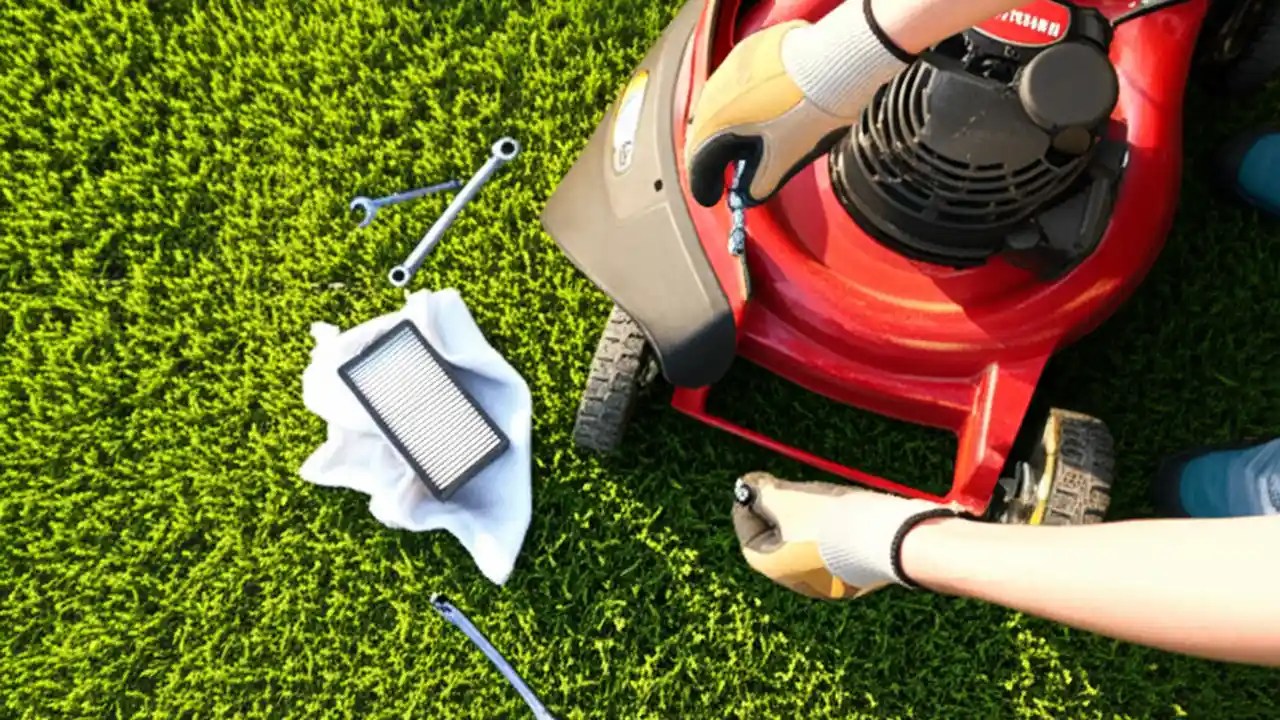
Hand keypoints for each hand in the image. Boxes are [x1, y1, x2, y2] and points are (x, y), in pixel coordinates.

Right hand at [683, 21, 852, 208]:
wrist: (830, 66)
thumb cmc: (804, 115)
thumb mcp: (782, 160)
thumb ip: (760, 183)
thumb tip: (751, 194)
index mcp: (715, 126)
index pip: (699, 163)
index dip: (704, 185)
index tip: (710, 197)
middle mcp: (713, 96)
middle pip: (703, 133)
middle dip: (711, 155)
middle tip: (720, 172)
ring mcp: (729, 70)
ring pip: (716, 105)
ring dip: (723, 125)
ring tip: (740, 139)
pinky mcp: (747, 52)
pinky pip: (734, 83)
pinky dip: (739, 101)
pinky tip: (757, 107)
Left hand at [731, 472, 963, 598]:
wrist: (892, 539)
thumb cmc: (831, 521)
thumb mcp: (787, 498)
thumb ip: (761, 491)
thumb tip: (747, 485)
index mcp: (772, 566)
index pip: (747, 530)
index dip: (748, 501)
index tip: (754, 480)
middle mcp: (796, 580)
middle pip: (776, 536)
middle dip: (778, 508)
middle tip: (784, 484)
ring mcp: (828, 581)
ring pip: (805, 541)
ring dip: (805, 516)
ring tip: (816, 495)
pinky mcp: (854, 575)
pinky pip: (832, 547)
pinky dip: (830, 528)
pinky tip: (841, 511)